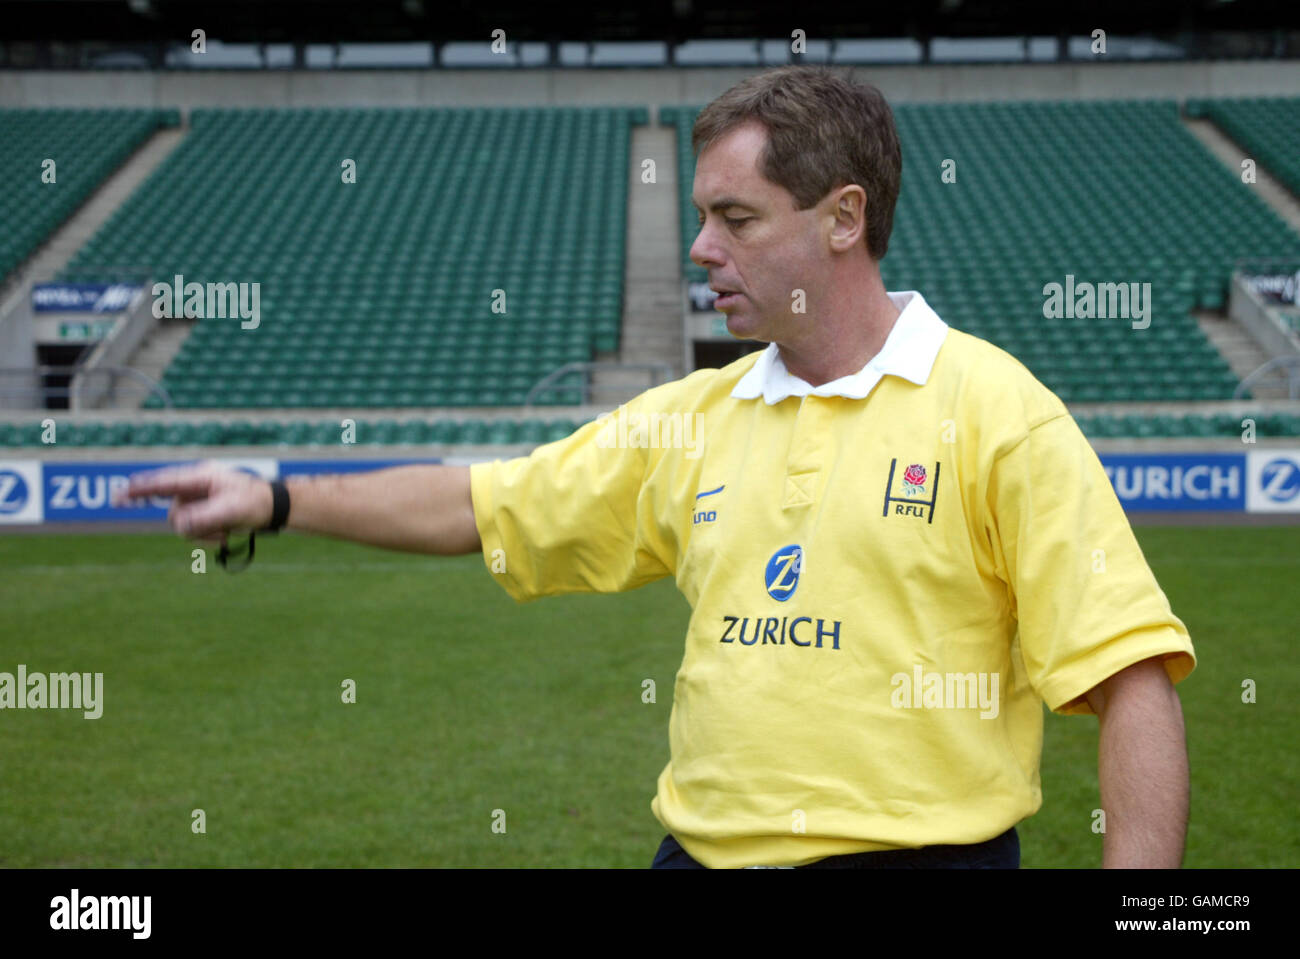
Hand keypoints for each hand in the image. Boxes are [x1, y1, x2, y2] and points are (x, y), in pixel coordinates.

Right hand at [112, 461, 273, 540]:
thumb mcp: (232, 510)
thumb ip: (205, 518)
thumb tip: (180, 527)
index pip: (164, 483)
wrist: (273, 508)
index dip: (140, 490)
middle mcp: (195, 487)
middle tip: (219, 532)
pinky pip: (192, 530)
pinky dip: (206, 536)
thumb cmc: (256, 502)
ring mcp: (197, 500)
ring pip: (182, 524)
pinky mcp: (202, 512)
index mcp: (201, 477)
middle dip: (195, 527)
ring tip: (225, 533)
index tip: (118, 496)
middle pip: (175, 512)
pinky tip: (224, 535)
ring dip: (203, 533)